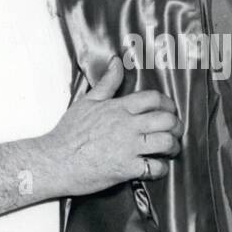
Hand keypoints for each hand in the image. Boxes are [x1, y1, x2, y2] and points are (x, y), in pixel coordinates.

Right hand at [45, 56, 180, 195]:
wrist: (55, 161)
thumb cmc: (68, 133)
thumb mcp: (87, 101)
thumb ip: (107, 82)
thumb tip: (116, 62)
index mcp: (118, 108)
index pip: (153, 99)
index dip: (167, 104)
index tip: (169, 110)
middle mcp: (127, 126)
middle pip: (166, 120)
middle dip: (176, 126)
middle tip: (175, 131)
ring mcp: (128, 148)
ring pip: (166, 142)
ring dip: (173, 146)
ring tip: (171, 149)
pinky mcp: (126, 169)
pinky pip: (154, 168)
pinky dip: (161, 168)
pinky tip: (157, 167)